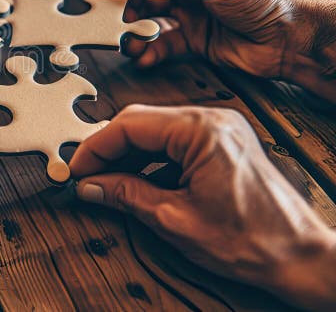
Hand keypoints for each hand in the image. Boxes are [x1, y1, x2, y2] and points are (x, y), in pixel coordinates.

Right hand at [70, 104, 335, 309]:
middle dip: (109, 150)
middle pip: (140, 122)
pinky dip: (151, 160)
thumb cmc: (254, 241)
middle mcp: (212, 119)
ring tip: (108, 185)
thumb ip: (126, 195)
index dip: (95, 148)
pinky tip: (137, 183)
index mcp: (202, 131)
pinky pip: (174, 141)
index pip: (130, 125)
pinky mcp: (222, 141)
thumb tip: (91, 185)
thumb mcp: (174, 220)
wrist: (300, 256)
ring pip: (155, 131)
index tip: (76, 170)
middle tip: (86, 177)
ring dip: (129, 156)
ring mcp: (219, 128)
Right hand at [98, 0, 335, 101]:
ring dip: (134, 33)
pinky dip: (149, 52)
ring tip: (129, 44)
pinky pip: (160, 44)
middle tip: (114, 24)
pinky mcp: (192, 40)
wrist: (295, 40)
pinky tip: (145, 57)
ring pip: (147, 20)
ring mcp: (188, 12)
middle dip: (125, 9)